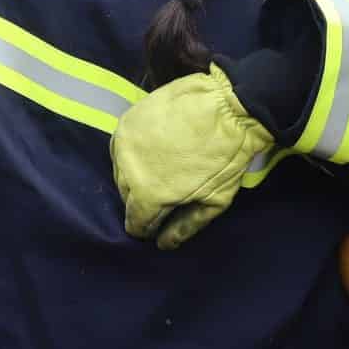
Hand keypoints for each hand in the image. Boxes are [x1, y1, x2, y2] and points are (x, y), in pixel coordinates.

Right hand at [110, 65, 276, 249]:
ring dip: (134, 177)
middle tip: (163, 194)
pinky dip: (130, 155)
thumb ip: (185, 226)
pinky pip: (120, 147)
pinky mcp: (127, 119)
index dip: (147, 228)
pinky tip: (148, 152)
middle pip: (126, 198)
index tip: (158, 222)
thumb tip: (163, 244)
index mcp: (149, 195)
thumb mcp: (215, 200)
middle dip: (142, 202)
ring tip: (157, 171)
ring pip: (120, 172)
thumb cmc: (227, 155)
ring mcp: (125, 142)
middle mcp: (129, 170)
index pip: (135, 223)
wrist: (229, 104)